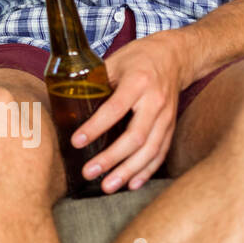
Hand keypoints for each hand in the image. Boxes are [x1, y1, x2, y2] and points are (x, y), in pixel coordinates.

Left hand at [72, 29, 186, 192]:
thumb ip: (96, 80)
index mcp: (138, 82)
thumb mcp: (115, 60)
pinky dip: (146, 171)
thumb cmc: (139, 58)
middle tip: (89, 172)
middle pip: (135, 137)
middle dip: (111, 158)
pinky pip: (161, 153)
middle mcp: (155, 102)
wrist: (175, 56)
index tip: (77, 141)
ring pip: (150, 150)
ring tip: (107, 186)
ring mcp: (166, 117)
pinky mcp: (171, 127)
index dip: (96, 127)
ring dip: (128, 171)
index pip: (115, 109)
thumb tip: (68, 101)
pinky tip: (131, 184)